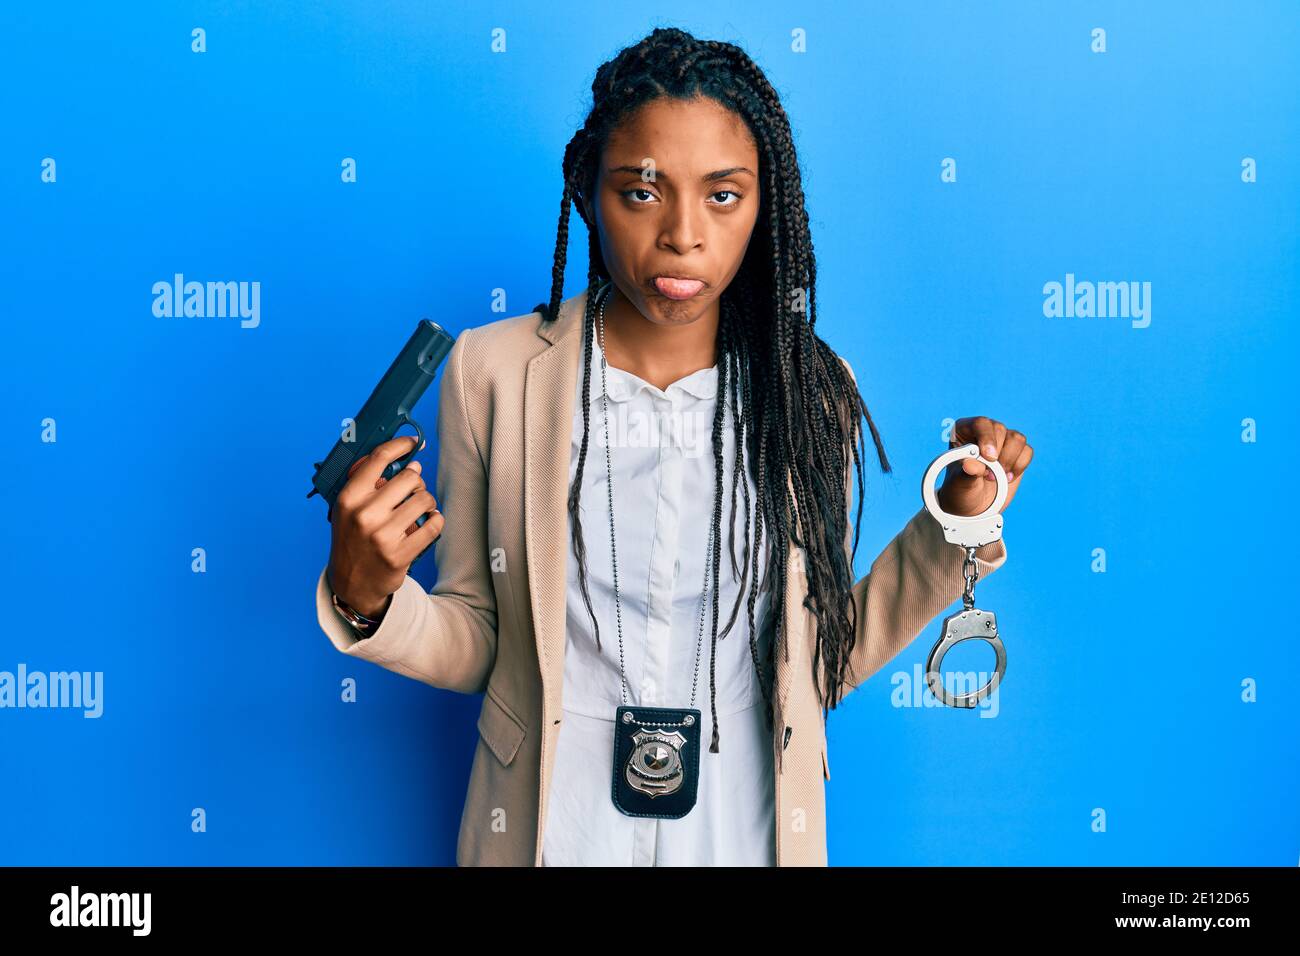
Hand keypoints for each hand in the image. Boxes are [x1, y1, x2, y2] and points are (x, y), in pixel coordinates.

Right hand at [326, 435, 444, 617]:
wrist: (352, 583)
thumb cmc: (354, 538)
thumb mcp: (349, 509)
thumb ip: (368, 483)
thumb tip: (408, 459)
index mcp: (348, 498)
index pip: (378, 458)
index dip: (400, 445)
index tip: (413, 443)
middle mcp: (364, 515)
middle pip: (409, 478)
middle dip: (417, 481)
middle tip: (413, 490)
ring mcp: (382, 536)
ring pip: (424, 500)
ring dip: (427, 502)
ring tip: (420, 509)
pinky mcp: (400, 554)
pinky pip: (434, 525)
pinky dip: (436, 521)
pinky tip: (429, 522)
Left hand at [936, 416, 1032, 516]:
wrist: (973, 506)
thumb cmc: (961, 490)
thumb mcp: (959, 484)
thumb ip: (965, 473)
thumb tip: (970, 464)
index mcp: (963, 431)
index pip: (980, 423)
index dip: (987, 438)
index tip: (989, 458)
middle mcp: (983, 431)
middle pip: (1000, 429)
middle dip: (997, 455)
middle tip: (988, 475)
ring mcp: (1002, 440)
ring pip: (1017, 438)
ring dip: (1009, 460)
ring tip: (997, 476)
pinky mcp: (1017, 452)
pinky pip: (1027, 451)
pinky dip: (1019, 466)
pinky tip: (1007, 477)